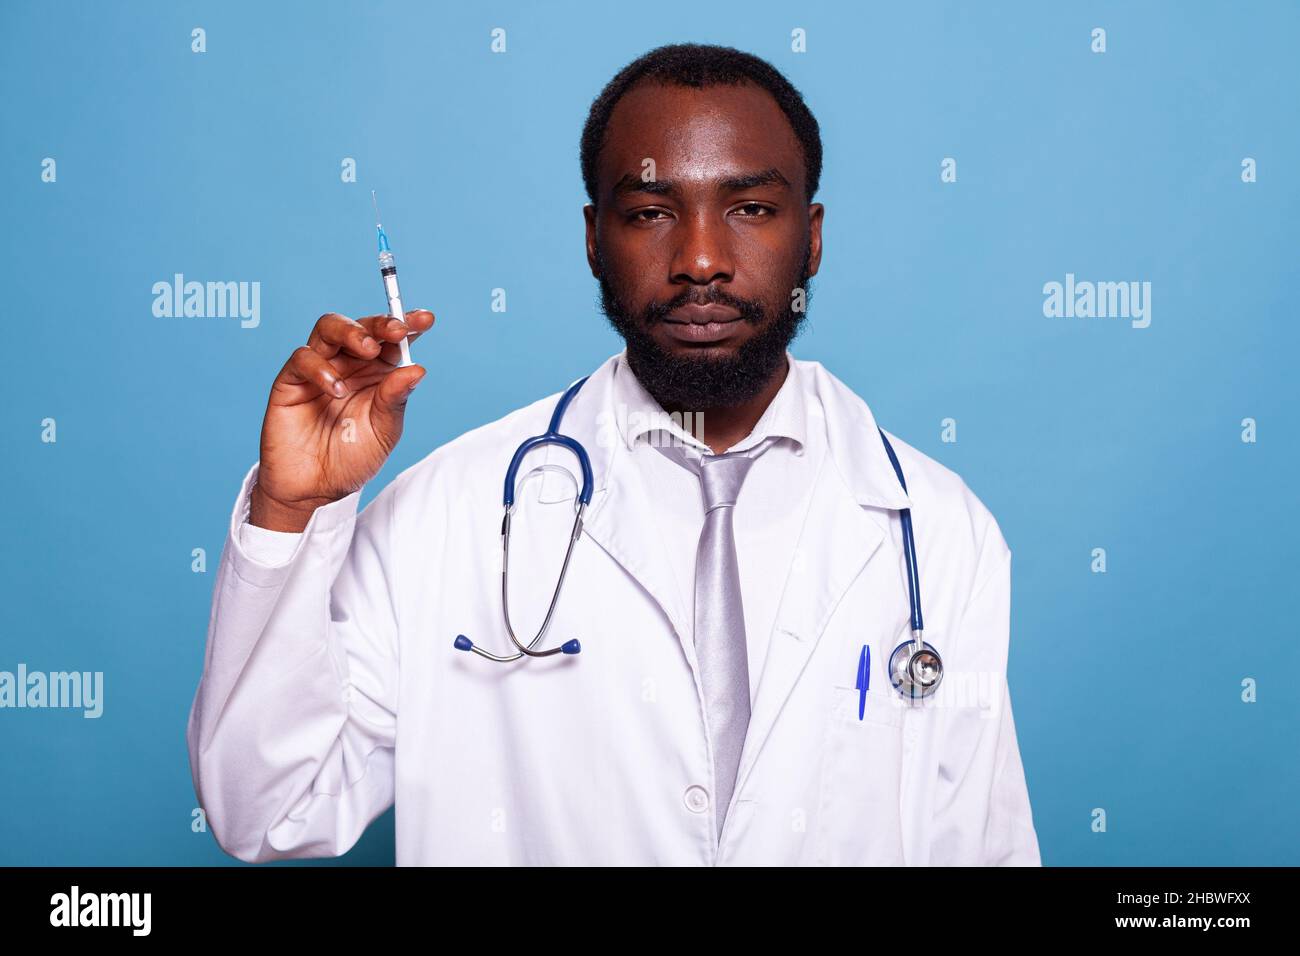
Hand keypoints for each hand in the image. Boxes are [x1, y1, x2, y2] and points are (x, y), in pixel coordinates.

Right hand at [249, 310, 433, 530]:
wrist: (316, 490)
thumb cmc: (352, 459)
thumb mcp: (384, 431)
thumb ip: (396, 399)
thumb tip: (417, 368)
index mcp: (376, 373)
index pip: (391, 340)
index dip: (407, 324)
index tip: (426, 319)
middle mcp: (348, 366)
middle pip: (361, 326)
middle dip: (380, 323)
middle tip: (396, 331)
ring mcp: (319, 370)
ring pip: (328, 328)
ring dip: (351, 331)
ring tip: (367, 351)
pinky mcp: (290, 382)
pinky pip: (302, 359)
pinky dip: (320, 368)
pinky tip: (336, 389)